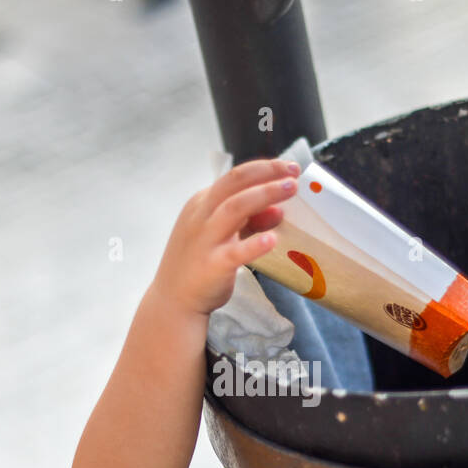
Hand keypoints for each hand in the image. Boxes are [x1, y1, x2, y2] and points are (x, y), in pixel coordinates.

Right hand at [151, 156, 300, 316]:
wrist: (174, 299)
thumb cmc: (199, 263)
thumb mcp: (222, 234)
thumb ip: (249, 221)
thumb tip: (279, 210)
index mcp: (202, 203)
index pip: (234, 178)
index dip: (264, 169)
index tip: (288, 168)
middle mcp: (201, 216)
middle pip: (234, 183)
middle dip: (266, 173)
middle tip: (293, 172)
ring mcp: (205, 239)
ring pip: (235, 207)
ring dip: (265, 194)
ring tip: (290, 189)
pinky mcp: (212, 265)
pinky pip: (234, 252)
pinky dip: (254, 244)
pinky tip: (273, 239)